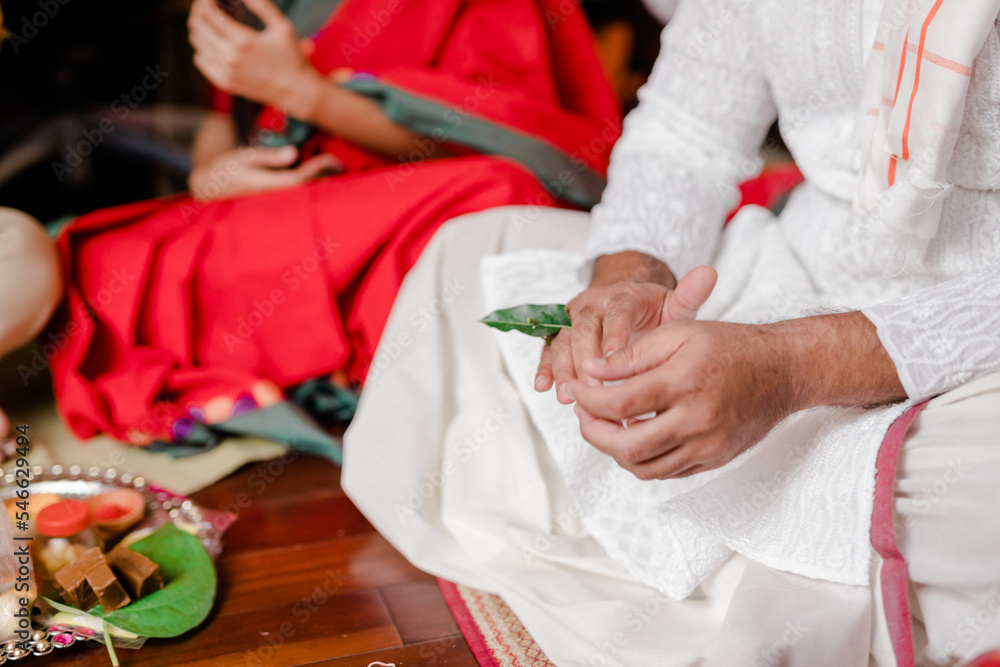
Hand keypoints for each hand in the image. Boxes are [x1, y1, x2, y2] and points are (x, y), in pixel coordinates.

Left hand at [188, 0, 319, 112]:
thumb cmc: (292, 57)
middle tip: (210, 5)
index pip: (208, 13)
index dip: (206, 0)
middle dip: (200, 10)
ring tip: (213, 21)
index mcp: (243, 41)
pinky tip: (216, 42)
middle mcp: (230, 57)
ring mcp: (225, 72)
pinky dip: (203, 47)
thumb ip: (262, 6)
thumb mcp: (283, 27)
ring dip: (201, 27)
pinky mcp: (224, 83)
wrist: (295, 91)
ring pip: (196, 42)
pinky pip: (200, 59)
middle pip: (197, 25)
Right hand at [188, 145, 339, 200]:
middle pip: (307, 191)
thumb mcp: (244, 158)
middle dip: (325, 178)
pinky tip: (321, 178)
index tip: (333, 158)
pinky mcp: (273, 204)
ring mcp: (274, 204)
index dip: (318, 169)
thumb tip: (293, 153)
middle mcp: (273, 199)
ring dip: (320, 183)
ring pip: (303, 195)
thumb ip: (269, 157)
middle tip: (343, 165)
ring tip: (337, 170)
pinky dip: (309, 186)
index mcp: (266, 186)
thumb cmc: (224, 171)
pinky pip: (296, 196)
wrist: (207, 190)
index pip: (300, 180)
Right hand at [535, 260, 716, 403]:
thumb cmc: (654, 313)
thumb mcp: (675, 305)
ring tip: (567, 396)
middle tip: (590, 389)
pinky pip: (548, 349)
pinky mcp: (561, 334)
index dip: (614, 337)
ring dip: (562, 369)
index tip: (614, 360)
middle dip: (584, 360)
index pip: (617, 314)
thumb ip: (689, 295)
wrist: (628, 304)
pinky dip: (544, 367)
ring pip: (563, 341)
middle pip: (583, 329)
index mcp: (622, 295)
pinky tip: (543, 387)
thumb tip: (709, 274)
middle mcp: (593, 303)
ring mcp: (574, 319)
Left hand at [567, 312, 906, 480]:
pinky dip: (642, 459)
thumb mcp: (679, 332)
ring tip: (606, 426)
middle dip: (594, 433)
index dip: (589, 400)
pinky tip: (635, 435)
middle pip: (627, 446)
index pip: (620, 403)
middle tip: (584, 415)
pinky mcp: (715, 459)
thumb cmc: (730, 345)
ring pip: (644, 467)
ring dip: (615, 451)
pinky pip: (667, 471)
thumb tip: (592, 371)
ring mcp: (708, 445)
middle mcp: (697, 420)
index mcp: (684, 382)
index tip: (576, 391)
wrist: (783, 370)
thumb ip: (632, 354)